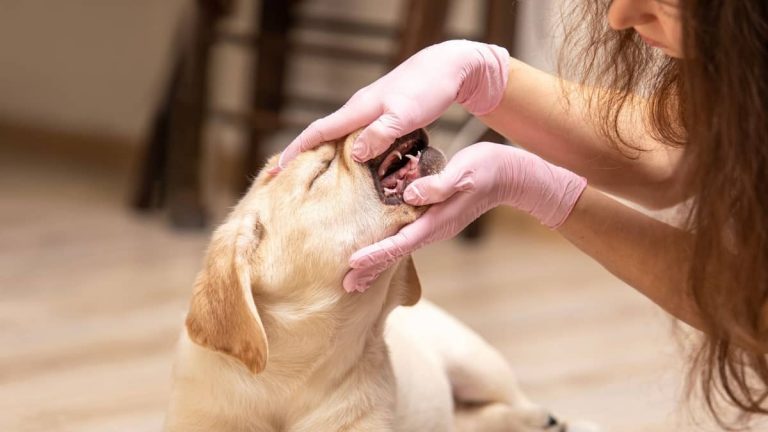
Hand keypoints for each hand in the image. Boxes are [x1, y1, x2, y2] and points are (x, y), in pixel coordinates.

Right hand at [271, 40, 508, 172]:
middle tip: (288, 183)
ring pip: (342, 139)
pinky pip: (359, 139)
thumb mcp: (404, 116)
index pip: (317, 132)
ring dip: (327, 158)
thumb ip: (379, 135)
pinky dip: (350, 154)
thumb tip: (353, 155)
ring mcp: (371, 114)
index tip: (277, 171)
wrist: (449, 67)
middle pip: (323, 137)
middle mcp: (358, 111)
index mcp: (357, 111)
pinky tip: (353, 168)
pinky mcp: (384, 117)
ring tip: (315, 181)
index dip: (295, 151)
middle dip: (304, 158)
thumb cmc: (427, 89)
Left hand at [342, 142, 586, 292]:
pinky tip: (379, 248)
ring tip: (355, 275)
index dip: (377, 254)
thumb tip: (412, 194)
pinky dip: (389, 247)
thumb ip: (439, 185)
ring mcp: (435, 226)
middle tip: (347, 286)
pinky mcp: (435, 219)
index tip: (353, 264)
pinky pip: (407, 238)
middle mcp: (434, 229)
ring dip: (378, 261)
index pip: (401, 243)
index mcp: (437, 221)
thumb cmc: (489, 169)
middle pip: (396, 254)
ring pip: (400, 248)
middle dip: (372, 269)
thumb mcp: (465, 172)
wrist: (513, 176)